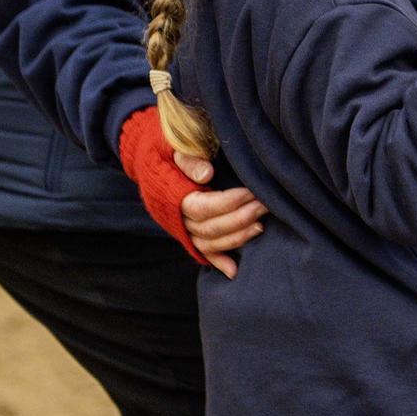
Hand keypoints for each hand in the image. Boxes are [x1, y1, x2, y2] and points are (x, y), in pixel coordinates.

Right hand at [117, 109, 267, 278]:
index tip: (250, 192)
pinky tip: (234, 271)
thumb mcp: (174, 144)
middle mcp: (177, 217)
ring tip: (260, 226)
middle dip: (239, 219)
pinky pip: (203, 252)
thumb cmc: (168, 146)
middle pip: (209, 227)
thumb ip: (189, 157)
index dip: (227, 203)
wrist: (152, 156)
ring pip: (209, 242)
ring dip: (236, 238)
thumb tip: (206, 174)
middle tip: (264, 206)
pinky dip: (218, 262)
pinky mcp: (189, 233)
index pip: (202, 208)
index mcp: (173, 195)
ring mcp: (183, 228)